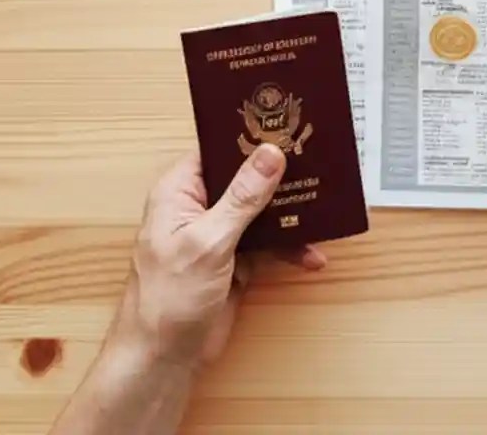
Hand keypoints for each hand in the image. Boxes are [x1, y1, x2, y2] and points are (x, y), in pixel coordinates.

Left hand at [107, 144, 326, 370]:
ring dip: (290, 215)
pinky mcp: (234, 262)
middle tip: (317, 164)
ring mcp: (218, 236)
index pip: (217, 150)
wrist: (163, 359)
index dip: (248, 138)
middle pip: (245, 179)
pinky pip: (268, 245)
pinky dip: (289, 249)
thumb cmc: (167, 299)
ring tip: (323, 212)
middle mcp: (198, 208)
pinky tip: (311, 257)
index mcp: (179, 192)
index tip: (285, 127)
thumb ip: (242, 198)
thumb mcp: (209, 241)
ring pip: (261, 212)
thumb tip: (269, 154)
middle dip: (279, 177)